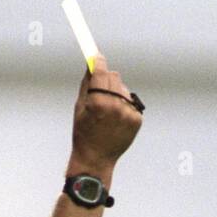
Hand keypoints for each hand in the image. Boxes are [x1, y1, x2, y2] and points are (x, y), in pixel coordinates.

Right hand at [69, 54, 142, 176]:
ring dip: (116, 93)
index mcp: (98, 101)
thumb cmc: (83, 133)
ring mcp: (128, 113)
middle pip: (114, 76)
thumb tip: (92, 62)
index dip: (98, 62)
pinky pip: (131, 102)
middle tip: (100, 90)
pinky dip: (124, 106)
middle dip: (106, 79)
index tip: (97, 56)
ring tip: (108, 110)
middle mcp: (115, 105)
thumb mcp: (79, 107)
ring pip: (123, 88)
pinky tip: (116, 118)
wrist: (96, 159)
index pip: (101, 71)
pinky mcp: (137, 119)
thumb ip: (87, 82)